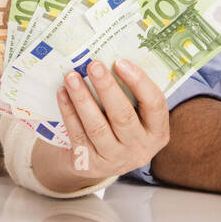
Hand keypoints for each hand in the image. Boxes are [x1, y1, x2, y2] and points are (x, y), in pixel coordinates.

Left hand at [52, 59, 169, 183]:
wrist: (99, 161)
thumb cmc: (121, 126)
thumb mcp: (136, 116)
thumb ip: (131, 94)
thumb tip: (111, 57)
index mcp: (157, 132)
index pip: (155, 104)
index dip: (139, 82)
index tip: (119, 61)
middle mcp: (139, 148)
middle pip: (123, 116)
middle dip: (107, 88)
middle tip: (93, 65)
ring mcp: (114, 159)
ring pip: (97, 126)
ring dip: (82, 99)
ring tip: (71, 77)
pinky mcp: (89, 164)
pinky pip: (77, 134)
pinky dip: (68, 112)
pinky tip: (62, 94)